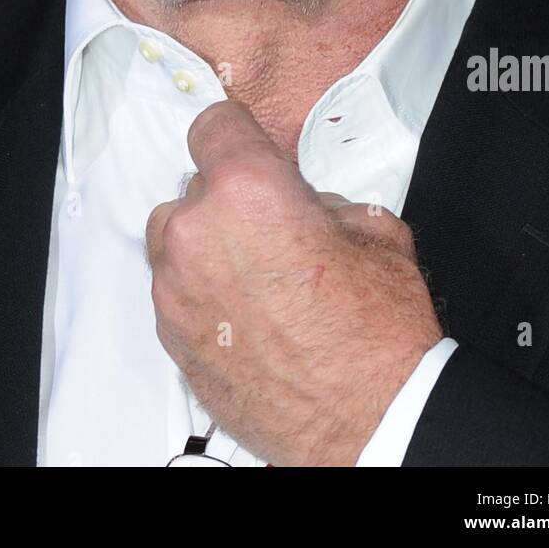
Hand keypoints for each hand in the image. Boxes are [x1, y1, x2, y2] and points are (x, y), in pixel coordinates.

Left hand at [145, 99, 442, 465]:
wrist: (372, 421)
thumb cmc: (377, 332)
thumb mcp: (374, 229)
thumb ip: (321, 200)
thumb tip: (303, 204)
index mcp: (247, 189)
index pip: (212, 126)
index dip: (235, 135)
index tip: (245, 146)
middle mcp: (198, 233)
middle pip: (193, 189)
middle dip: (229, 202)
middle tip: (272, 231)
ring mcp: (176, 289)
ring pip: (176, 242)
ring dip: (207, 247)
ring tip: (258, 278)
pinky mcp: (171, 337)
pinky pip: (176, 292)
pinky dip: (202, 295)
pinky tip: (249, 316)